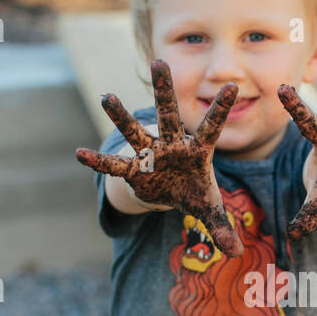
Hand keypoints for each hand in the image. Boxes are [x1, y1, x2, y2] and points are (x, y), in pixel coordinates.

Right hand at [75, 60, 243, 257]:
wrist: (170, 192)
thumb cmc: (193, 191)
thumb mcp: (210, 209)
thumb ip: (222, 228)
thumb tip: (237, 253)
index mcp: (197, 150)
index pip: (211, 127)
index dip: (220, 109)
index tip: (234, 86)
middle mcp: (171, 144)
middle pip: (169, 114)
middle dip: (165, 90)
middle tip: (160, 61)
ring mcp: (149, 153)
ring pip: (135, 131)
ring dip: (121, 115)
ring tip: (107, 96)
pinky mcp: (133, 168)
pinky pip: (114, 165)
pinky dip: (98, 162)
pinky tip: (78, 154)